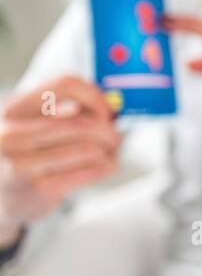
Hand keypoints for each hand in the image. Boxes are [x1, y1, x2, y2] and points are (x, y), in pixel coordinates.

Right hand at [0, 75, 120, 241]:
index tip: (106, 110)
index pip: (65, 85)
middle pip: (82, 123)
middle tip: (115, 137)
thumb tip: (110, 104)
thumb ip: (60, 111)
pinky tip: (105, 166)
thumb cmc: (22, 155)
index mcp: (12, 110)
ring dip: (110, 150)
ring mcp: (22, 164)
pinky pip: (91, 171)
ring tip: (109, 152)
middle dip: (109, 130)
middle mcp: (11, 135)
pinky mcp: (39, 189)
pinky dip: (107, 166)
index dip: (95, 96)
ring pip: (90, 149)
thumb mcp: (28, 125)